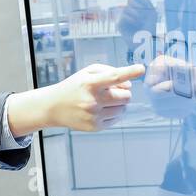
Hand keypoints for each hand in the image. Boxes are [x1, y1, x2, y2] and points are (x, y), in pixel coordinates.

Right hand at [6, 63, 144, 134]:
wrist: (54, 107)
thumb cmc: (74, 87)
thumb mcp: (87, 72)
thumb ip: (109, 71)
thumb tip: (129, 84)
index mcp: (90, 84)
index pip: (114, 77)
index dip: (129, 72)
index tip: (141, 69)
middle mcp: (92, 100)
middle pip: (126, 96)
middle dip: (124, 92)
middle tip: (114, 91)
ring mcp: (94, 115)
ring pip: (123, 108)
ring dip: (120, 103)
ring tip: (106, 100)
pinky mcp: (95, 127)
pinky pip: (117, 119)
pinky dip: (115, 113)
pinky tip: (103, 109)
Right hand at [117, 0, 157, 45]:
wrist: (146, 41)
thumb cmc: (150, 27)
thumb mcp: (151, 11)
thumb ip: (144, 0)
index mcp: (138, 8)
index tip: (144, 4)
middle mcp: (130, 12)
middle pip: (130, 0)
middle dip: (138, 6)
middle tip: (143, 14)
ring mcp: (125, 18)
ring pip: (126, 7)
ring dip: (136, 13)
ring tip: (140, 20)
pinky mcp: (120, 24)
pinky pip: (123, 15)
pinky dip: (131, 18)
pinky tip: (135, 23)